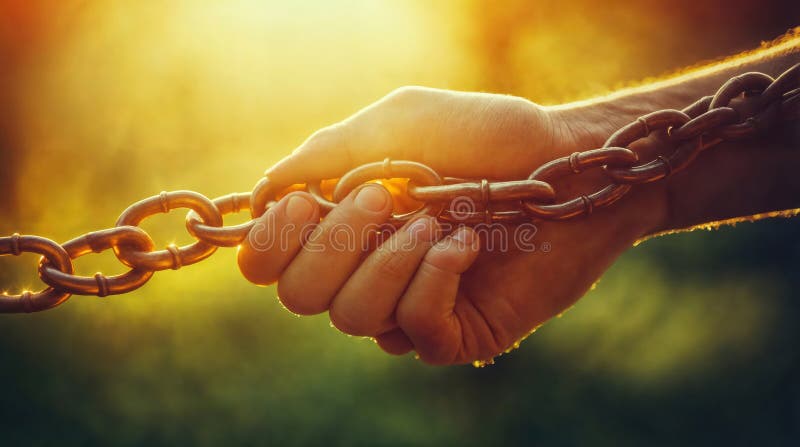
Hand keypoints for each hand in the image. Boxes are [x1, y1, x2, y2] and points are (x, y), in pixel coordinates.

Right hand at [238, 86, 666, 364]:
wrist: (569, 163)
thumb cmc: (488, 137)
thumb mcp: (397, 124)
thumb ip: (325, 154)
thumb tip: (260, 193)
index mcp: (345, 224)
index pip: (271, 263)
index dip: (272, 243)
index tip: (301, 203)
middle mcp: (367, 269)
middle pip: (302, 296)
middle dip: (334, 245)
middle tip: (383, 198)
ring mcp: (410, 303)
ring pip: (352, 318)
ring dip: (388, 261)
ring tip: (437, 222)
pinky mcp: (456, 331)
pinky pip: (415, 331)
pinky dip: (434, 280)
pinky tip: (467, 247)